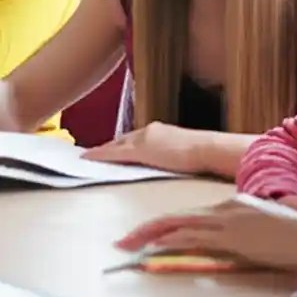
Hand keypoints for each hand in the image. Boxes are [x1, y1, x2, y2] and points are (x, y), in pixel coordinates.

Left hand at [81, 121, 206, 172]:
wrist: (208, 149)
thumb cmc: (205, 155)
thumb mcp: (185, 153)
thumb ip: (174, 156)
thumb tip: (174, 165)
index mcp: (160, 131)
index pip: (135, 138)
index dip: (122, 144)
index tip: (112, 149)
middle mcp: (149, 131)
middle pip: (122, 140)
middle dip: (108, 147)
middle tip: (93, 153)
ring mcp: (143, 139)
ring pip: (115, 145)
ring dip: (102, 151)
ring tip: (87, 157)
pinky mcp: (139, 150)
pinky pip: (114, 153)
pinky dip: (100, 155)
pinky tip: (88, 159)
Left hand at [116, 194, 296, 269]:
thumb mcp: (265, 232)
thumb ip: (243, 236)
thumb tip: (230, 248)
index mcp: (231, 208)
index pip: (187, 216)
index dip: (162, 226)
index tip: (144, 236)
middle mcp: (225, 210)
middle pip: (175, 217)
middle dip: (146, 230)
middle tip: (123, 241)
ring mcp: (228, 222)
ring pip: (178, 226)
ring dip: (150, 237)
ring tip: (129, 246)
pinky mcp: (233, 237)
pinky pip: (194, 238)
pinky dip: (170, 243)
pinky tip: (155, 248)